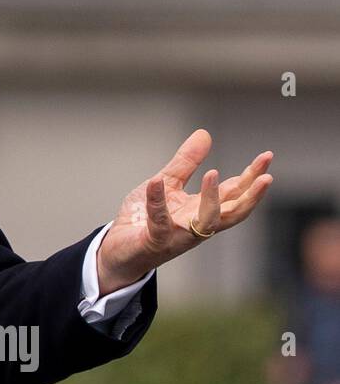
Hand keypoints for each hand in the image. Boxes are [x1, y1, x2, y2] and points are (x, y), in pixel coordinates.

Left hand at [96, 129, 272, 293]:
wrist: (117, 250)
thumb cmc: (144, 219)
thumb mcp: (166, 184)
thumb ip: (185, 162)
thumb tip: (204, 133)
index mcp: (202, 210)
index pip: (234, 193)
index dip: (251, 176)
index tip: (267, 157)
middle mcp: (197, 225)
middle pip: (233, 211)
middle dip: (251, 194)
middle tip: (266, 176)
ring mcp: (179, 235)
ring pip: (205, 222)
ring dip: (212, 199)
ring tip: (213, 173)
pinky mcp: (155, 241)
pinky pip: (159, 221)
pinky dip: (157, 201)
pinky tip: (156, 181)